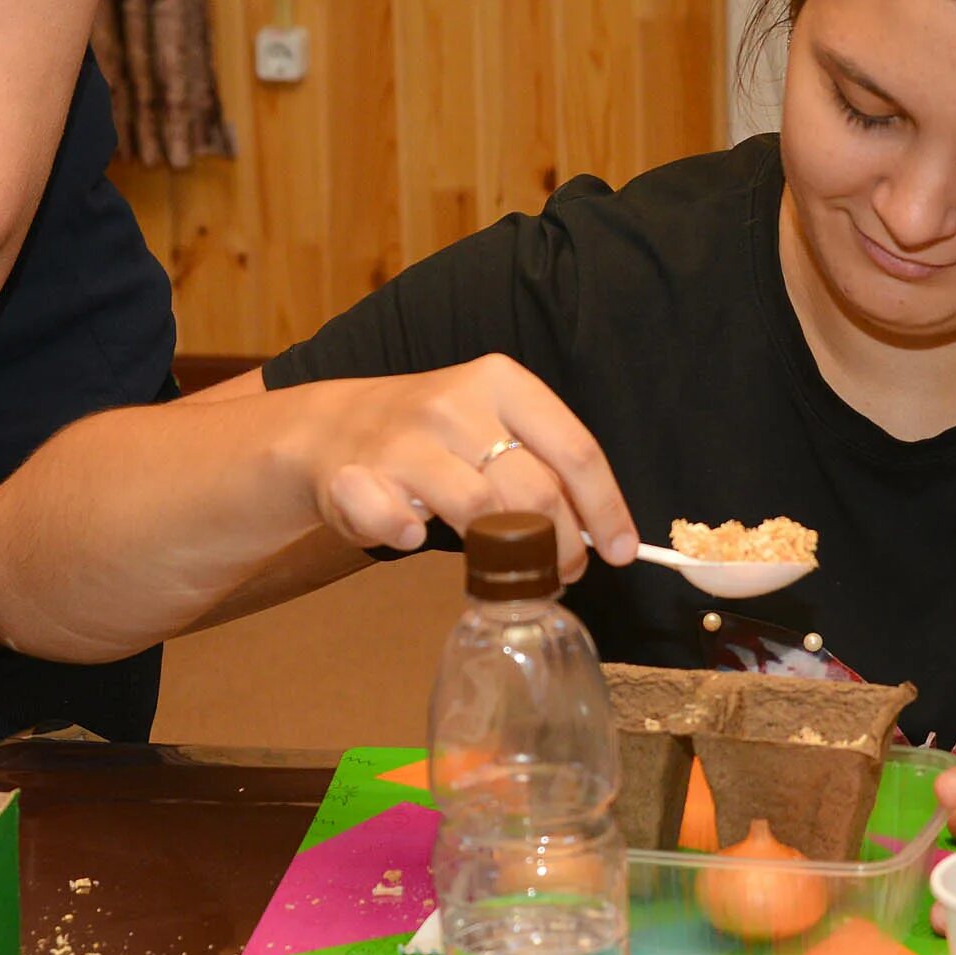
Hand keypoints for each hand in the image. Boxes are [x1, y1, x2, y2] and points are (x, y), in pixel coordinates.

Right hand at [289, 355, 636, 579]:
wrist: (333, 426)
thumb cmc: (435, 436)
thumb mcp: (494, 425)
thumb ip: (543, 463)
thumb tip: (604, 529)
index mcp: (503, 384)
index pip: (576, 451)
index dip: (606, 508)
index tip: (621, 551)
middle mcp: (456, 404)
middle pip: (536, 490)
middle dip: (562, 544)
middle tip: (563, 571)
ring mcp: (404, 439)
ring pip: (479, 510)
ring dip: (504, 556)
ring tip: (512, 571)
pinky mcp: (356, 476)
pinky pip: (397, 521)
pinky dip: (409, 536)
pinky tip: (416, 538)